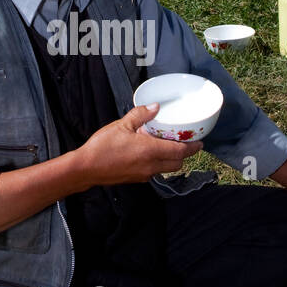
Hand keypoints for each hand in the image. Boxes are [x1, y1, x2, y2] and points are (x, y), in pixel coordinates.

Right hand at [75, 104, 202, 186]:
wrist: (86, 168)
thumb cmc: (102, 147)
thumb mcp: (122, 125)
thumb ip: (140, 115)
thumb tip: (155, 107)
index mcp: (150, 151)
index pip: (180, 151)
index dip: (193, 147)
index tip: (201, 142)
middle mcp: (151, 166)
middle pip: (177, 163)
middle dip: (184, 155)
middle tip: (185, 143)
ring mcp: (144, 175)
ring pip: (166, 169)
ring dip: (171, 160)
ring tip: (166, 146)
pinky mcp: (136, 179)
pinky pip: (154, 172)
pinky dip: (157, 164)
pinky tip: (148, 153)